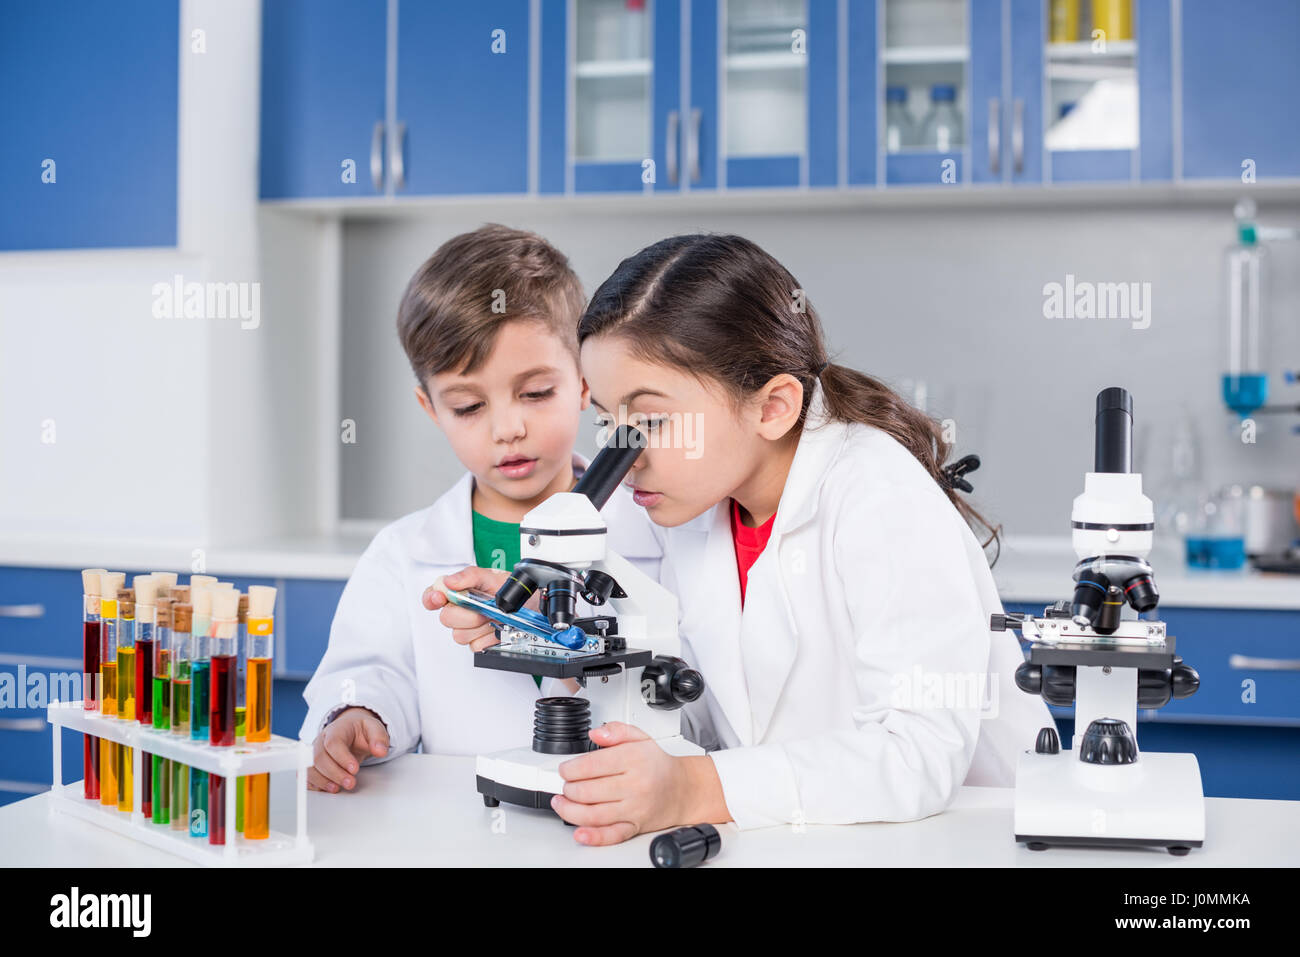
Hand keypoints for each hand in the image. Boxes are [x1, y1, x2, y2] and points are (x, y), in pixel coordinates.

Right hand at [308, 707, 389, 792]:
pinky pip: (307, 777)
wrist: (351, 731)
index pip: (333, 742)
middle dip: (334, 773)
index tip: (355, 769)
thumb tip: (380, 751)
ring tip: (337, 789)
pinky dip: (314, 785)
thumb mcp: (374, 728)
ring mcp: (314, 753)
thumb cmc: (360, 731)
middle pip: (320, 757)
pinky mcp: (313, 765)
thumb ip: (379, 738)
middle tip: (350, 783)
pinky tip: (327, 789)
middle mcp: (321, 741)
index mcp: (336, 729)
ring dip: (322, 781)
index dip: (342, 757)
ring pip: (310, 768)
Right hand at [422, 566, 538, 651]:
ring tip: (494, 617)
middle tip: (484, 607)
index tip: (439, 598)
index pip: (431, 596)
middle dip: (467, 614)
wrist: (532, 605)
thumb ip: (469, 576)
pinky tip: (497, 629)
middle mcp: (459, 610)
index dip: (431, 598)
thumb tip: (449, 582)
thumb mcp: (492, 576)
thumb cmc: (511, 589)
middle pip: (446, 618)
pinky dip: (489, 638)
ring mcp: (468, 628)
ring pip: (460, 635)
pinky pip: (475, 646)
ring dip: (480, 626)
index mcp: (458, 592)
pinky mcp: (478, 642)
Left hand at [550, 722, 700, 845]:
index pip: (591, 765)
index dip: (570, 768)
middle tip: (566, 785)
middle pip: (588, 791)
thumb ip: (616, 730)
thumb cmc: (658, 765)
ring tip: (562, 802)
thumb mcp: (640, 737)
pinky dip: (593, 836)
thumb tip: (596, 732)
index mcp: (633, 759)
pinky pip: (612, 835)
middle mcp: (634, 785)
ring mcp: (634, 808)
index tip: (565, 769)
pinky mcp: (635, 827)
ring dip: (570, 810)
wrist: (683, 789)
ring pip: (594, 814)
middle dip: (568, 788)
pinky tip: (579, 832)